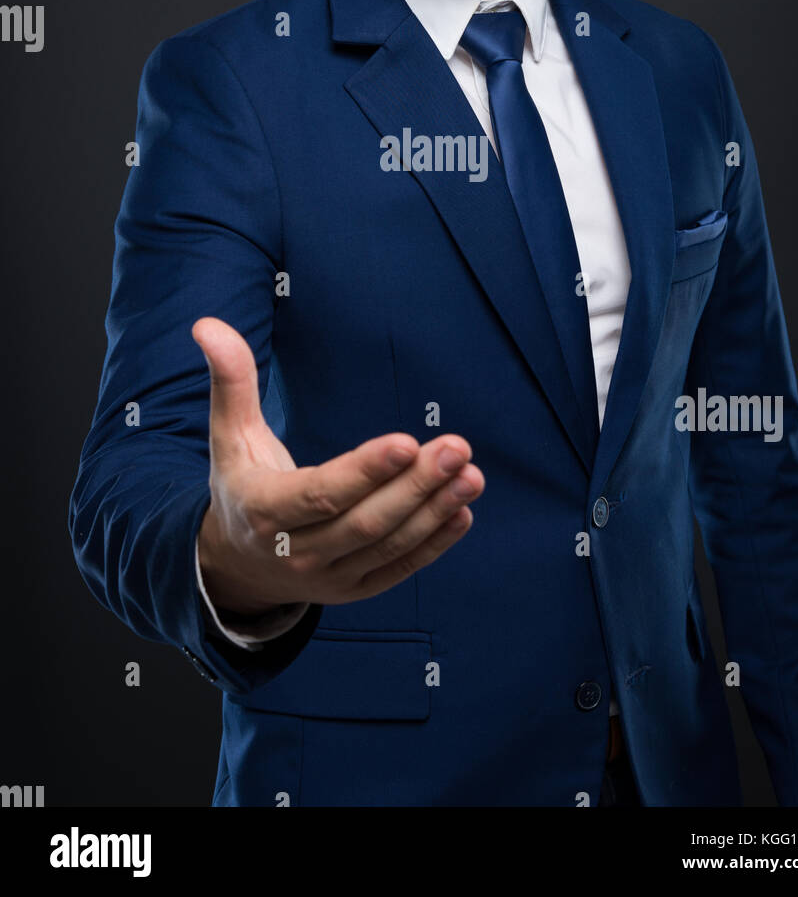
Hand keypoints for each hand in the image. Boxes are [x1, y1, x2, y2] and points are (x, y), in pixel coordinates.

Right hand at [192, 317, 483, 615]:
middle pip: (364, 521)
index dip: (364, 471)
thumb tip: (209, 325)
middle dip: (416, 484)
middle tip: (458, 447)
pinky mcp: (355, 590)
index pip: (320, 494)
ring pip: (388, 545)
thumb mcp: (228, 435)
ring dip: (434, 510)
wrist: (237, 564)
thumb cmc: (240, 485)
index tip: (406, 442)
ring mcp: (329, 578)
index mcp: (264, 511)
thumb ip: (230, 381)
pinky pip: (400, 568)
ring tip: (471, 473)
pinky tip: (462, 510)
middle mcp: (296, 553)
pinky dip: (434, 543)